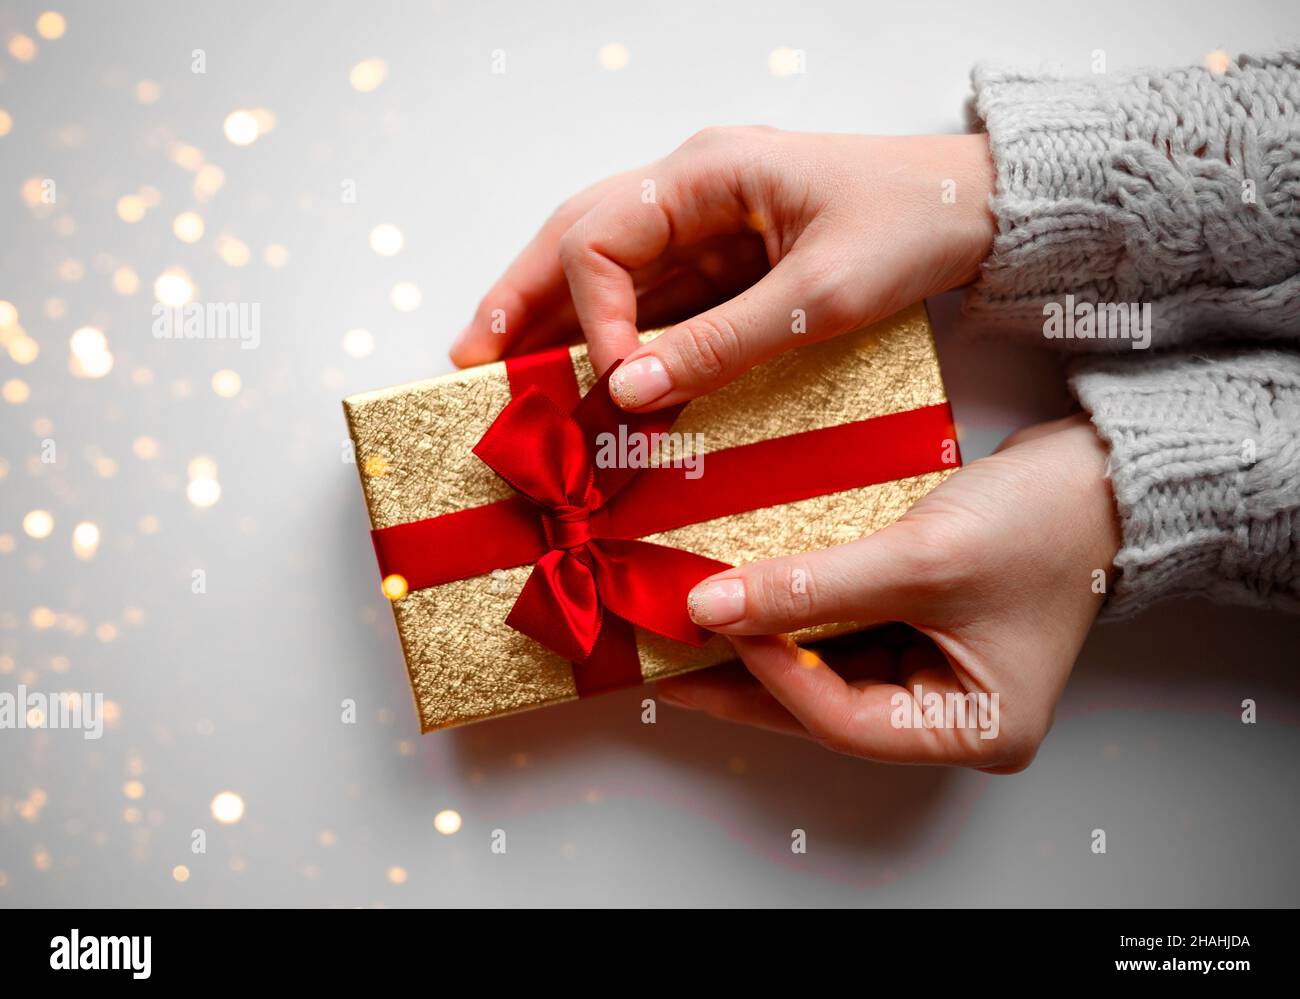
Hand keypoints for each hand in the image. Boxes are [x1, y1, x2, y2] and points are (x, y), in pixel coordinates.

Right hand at [451, 128, 995, 407]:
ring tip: (503, 368)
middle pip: (578, 237)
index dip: (592, 314)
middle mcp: (691, 188)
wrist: (976, 211)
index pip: (604, 239)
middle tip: (471, 358)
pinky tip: (588, 372)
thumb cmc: (910, 227)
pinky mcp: (726, 257)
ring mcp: (705, 221)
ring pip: (607, 267)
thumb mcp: (821, 292)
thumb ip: (722, 342)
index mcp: (707, 172)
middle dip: (522, 298)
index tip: (612, 380)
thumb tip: (628, 392)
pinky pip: (653, 295)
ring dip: (555, 318)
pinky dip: (615, 335)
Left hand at [658, 415, 1121, 772]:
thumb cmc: (1043, 522)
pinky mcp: (921, 627)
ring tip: (689, 630)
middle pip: (826, 705)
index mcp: (973, 726)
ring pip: (826, 669)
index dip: (774, 677)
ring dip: (762, 644)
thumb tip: (712, 606)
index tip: (714, 625)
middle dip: (747, 678)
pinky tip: (746, 597)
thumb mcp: (922, 558)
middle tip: (668, 660)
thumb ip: (814, 586)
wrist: (1102, 467)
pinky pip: (841, 632)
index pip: (846, 720)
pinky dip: (795, 615)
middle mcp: (950, 711)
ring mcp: (935, 670)